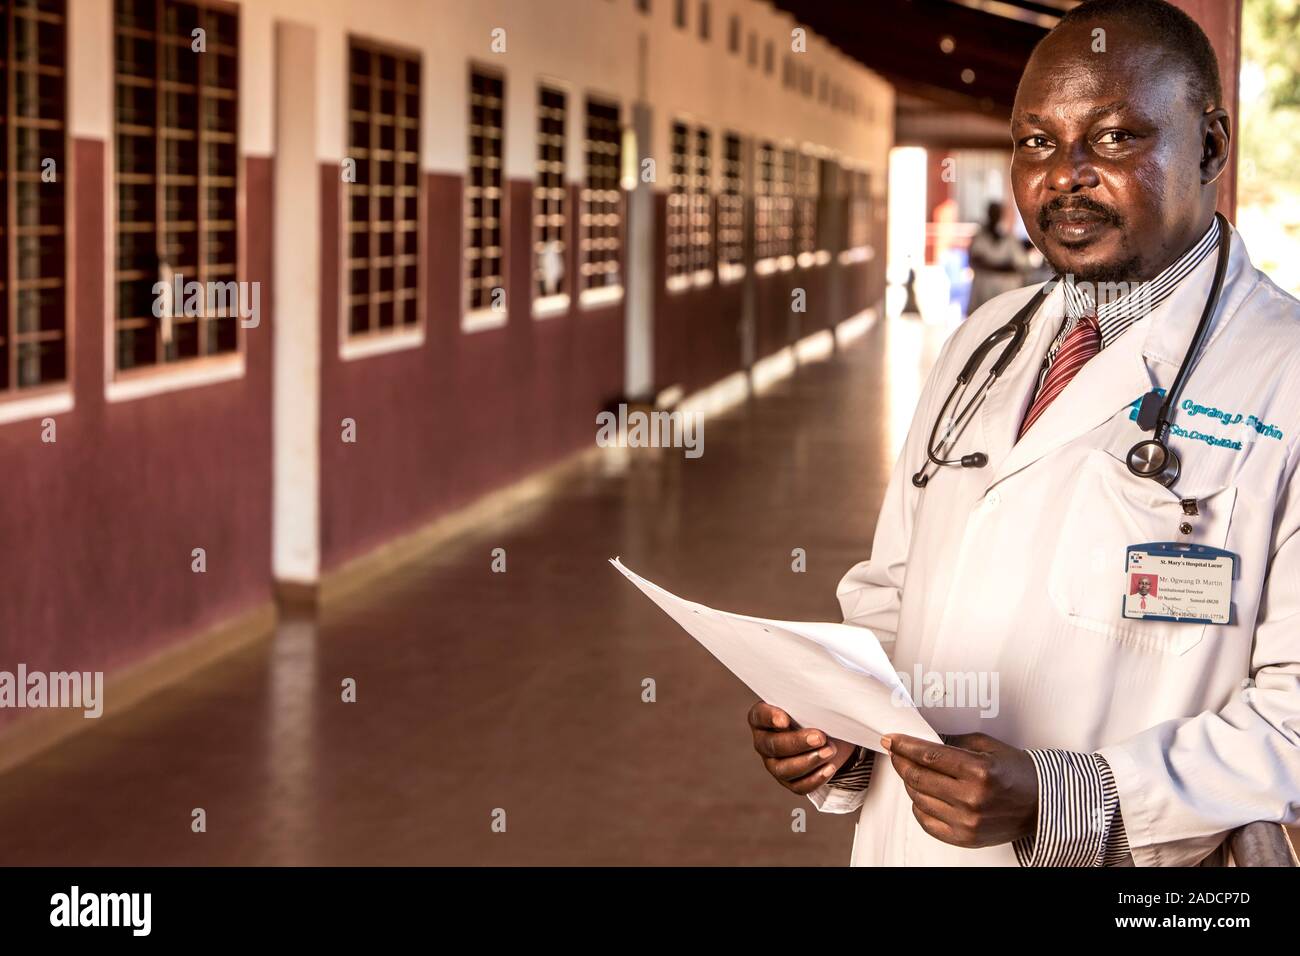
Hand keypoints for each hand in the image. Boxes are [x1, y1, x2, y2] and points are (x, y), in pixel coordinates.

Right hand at [748, 701, 854, 794]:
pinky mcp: (789, 781)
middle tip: (820, 737)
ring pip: (784, 770)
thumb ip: (810, 699)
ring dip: (809, 762)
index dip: (770, 719)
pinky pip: (798, 786)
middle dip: (797, 743)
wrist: (830, 734)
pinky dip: (815, 779)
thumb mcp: (812, 702)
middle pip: (773, 746)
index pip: (759, 716)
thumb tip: (826, 693)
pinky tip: (830, 768)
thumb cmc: (815, 713)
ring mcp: (774, 764)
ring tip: (830, 751)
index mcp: (762, 718)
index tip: (785, 720)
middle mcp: (763, 742)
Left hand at [883, 732, 1037, 847]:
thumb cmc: (1017, 772)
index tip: (891, 739)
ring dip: (909, 782)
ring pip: (918, 799)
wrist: (1042, 804)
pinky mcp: (965, 838)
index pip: (927, 756)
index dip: (904, 746)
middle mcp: (971, 799)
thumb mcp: (987, 746)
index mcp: (978, 771)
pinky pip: (927, 822)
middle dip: (900, 762)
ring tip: (913, 771)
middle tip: (896, 753)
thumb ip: (953, 743)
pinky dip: (919, 806)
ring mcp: (967, 822)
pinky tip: (923, 794)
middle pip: (918, 777)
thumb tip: (922, 739)